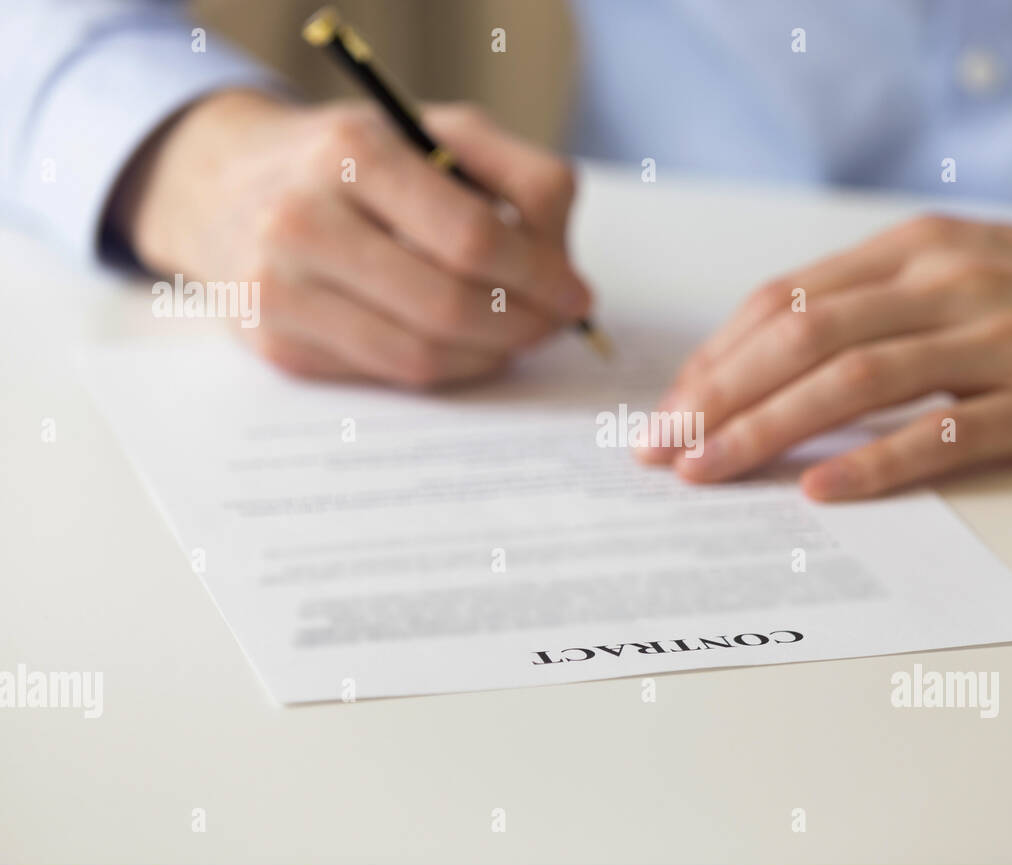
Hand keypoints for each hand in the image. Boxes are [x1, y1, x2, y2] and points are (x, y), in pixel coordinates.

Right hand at [109, 91, 590, 385]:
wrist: (228, 185)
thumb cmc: (357, 162)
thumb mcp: (439, 134)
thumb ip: (522, 179)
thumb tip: (566, 274)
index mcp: (352, 153)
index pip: (471, 237)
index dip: (539, 276)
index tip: (576, 294)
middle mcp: (302, 221)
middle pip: (448, 307)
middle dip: (522, 325)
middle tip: (554, 325)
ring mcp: (279, 291)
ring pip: (420, 356)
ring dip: (489, 357)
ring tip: (517, 337)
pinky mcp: (275, 346)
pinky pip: (386, 376)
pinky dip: (444, 370)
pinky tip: (464, 346)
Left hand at [642, 207, 1011, 498]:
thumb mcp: (961, 266)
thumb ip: (875, 301)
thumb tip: (773, 357)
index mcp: (916, 249)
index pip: (785, 302)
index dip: (715, 357)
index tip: (670, 408)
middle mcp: (945, 285)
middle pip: (801, 339)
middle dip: (715, 397)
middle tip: (658, 450)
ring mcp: (995, 343)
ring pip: (854, 380)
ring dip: (767, 427)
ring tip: (705, 470)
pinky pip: (942, 433)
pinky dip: (873, 463)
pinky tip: (818, 491)